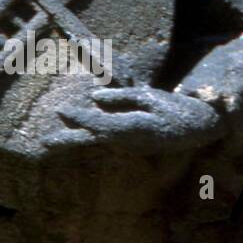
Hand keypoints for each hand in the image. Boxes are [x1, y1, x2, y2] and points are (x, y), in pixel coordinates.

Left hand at [42, 83, 222, 153]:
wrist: (198, 130)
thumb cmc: (176, 109)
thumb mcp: (149, 97)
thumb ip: (120, 99)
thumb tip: (94, 98)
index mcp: (134, 128)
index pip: (100, 123)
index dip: (79, 117)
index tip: (60, 109)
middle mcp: (128, 141)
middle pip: (92, 140)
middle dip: (68, 141)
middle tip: (44, 144)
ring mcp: (129, 145)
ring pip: (95, 142)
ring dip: (73, 140)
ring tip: (50, 143)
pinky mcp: (130, 144)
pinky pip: (104, 140)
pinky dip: (87, 136)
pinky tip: (74, 133)